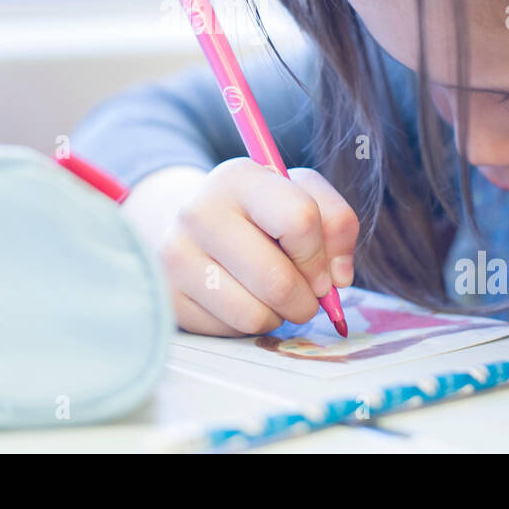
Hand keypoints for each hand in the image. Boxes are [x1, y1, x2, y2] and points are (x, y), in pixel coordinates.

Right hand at [132, 158, 358, 335]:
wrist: (193, 230)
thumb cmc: (260, 214)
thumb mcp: (301, 196)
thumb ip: (336, 222)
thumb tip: (338, 278)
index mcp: (238, 177)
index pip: (300, 220)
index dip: (320, 254)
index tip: (320, 266)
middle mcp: (199, 212)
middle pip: (278, 281)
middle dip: (306, 299)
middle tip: (305, 293)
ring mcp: (176, 257)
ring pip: (256, 315)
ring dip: (279, 315)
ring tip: (270, 294)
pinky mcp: (170, 297)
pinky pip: (232, 331)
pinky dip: (250, 324)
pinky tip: (242, 300)